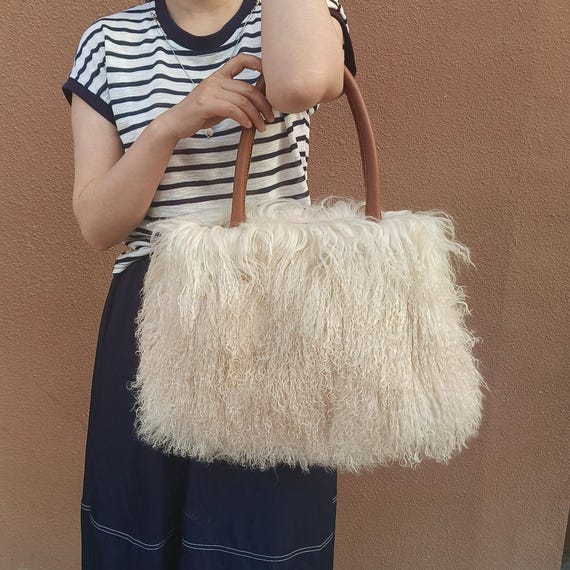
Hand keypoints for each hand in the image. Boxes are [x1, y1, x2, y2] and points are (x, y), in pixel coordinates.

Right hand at [159, 53, 274, 139]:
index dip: (256, 62)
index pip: (240, 60)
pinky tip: (247, 126)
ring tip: (261, 127)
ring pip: (242, 100)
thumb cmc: (199, 115)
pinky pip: (232, 109)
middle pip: (248, 88)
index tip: (268, 73)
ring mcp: (209, 90)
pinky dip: (243, 118)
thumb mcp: (219, 103)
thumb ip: (234, 99)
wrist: (176, 123)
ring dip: (255, 116)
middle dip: (263, 104)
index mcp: (219, 76)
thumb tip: (258, 105)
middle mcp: (215, 80)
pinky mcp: (205, 103)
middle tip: (270, 118)